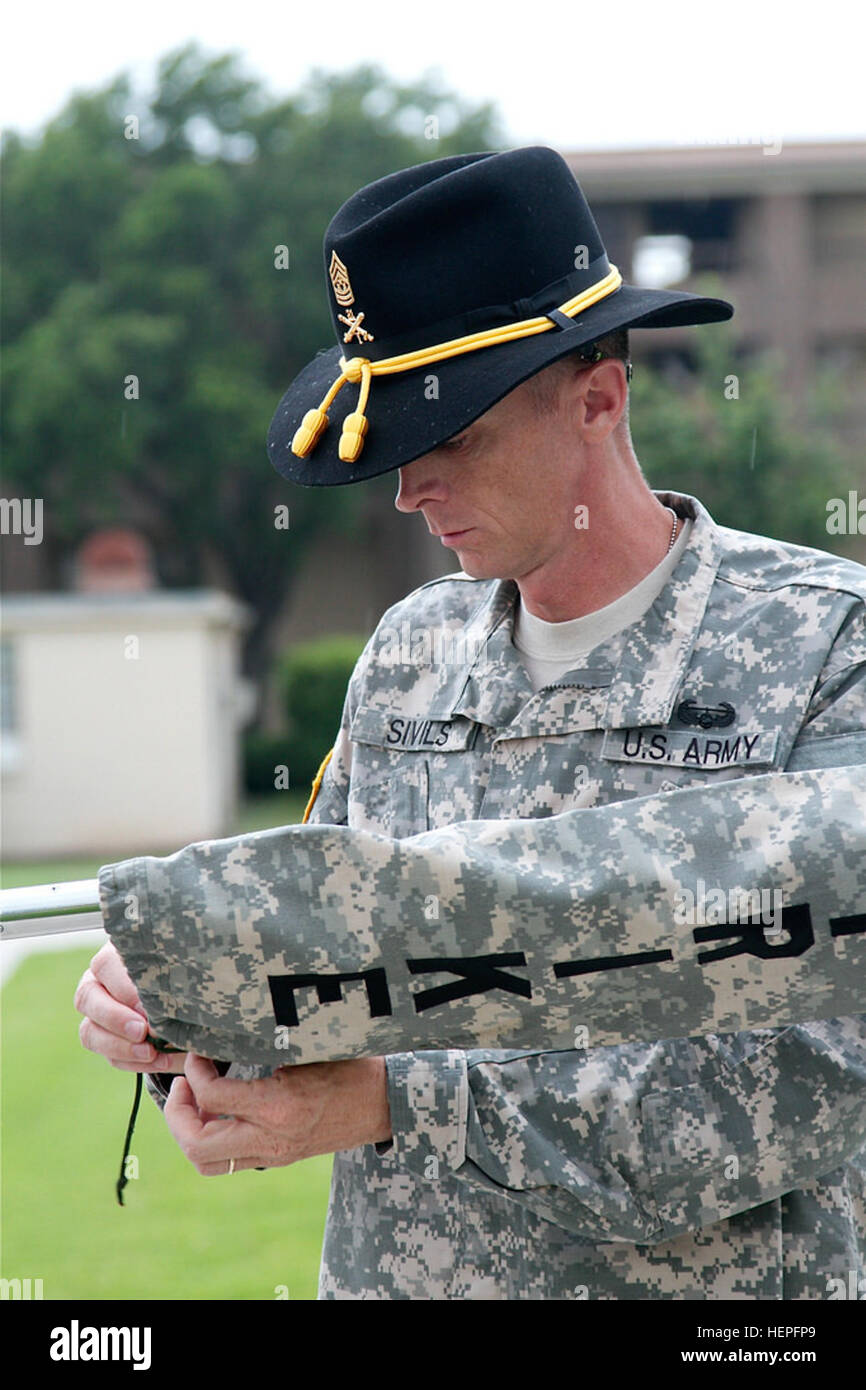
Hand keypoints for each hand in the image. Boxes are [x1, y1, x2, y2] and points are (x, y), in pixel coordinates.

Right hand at [74, 940, 186, 1073]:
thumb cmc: (191, 978)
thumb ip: (175, 986)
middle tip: (143, 1031)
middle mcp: (99, 980)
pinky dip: (133, 1062)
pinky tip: (159, 1060)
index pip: (106, 964)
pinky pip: (108, 1056)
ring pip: (89, 1031)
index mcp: (118, 954)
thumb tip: (163, 1014)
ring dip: (120, 1046)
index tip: (149, 1006)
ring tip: (151, 1052)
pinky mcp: (106, 1040)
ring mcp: (97, 1012)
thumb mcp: (186, 976)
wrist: (197, 1001)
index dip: (124, 987)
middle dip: (115, 1018)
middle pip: (88, 997)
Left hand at [164, 1052, 391, 1174]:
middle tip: (181, 1086)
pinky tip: (218, 1112)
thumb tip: (223, 1027)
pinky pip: (228, 1161)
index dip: (194, 1072)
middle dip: (176, 1115)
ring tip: (194, 1102)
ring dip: (189, 1133)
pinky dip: (211, 1139)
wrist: (385, 1102)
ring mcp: (274, 1154)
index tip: (198, 1052)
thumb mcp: (307, 1046)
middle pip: (197, 1146)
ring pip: (207, 1163)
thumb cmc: (350, 1064)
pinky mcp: (278, 1159)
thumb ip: (264, 1043)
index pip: (213, 1096)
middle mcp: (271, 1137)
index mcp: (278, 1105)